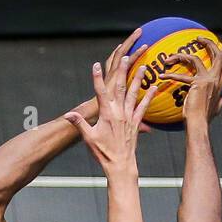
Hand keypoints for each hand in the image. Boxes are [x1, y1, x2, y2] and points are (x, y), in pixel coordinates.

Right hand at [64, 47, 158, 176]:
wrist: (120, 164)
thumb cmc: (103, 152)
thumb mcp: (88, 137)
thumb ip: (79, 124)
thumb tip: (67, 115)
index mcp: (106, 114)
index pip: (100, 92)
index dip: (97, 78)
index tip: (95, 65)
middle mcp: (119, 112)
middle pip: (120, 87)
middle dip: (122, 70)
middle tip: (126, 56)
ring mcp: (129, 117)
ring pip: (133, 93)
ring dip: (138, 79)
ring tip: (143, 65)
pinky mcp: (136, 123)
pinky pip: (143, 107)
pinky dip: (149, 96)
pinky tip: (154, 86)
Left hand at [158, 37, 221, 125]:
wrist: (199, 124)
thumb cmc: (204, 120)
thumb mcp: (215, 109)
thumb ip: (220, 104)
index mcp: (219, 85)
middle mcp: (215, 80)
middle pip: (217, 56)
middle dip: (209, 44)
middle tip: (199, 38)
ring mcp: (207, 80)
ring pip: (195, 59)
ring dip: (181, 56)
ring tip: (170, 58)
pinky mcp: (197, 83)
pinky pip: (181, 76)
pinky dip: (170, 76)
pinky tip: (162, 76)